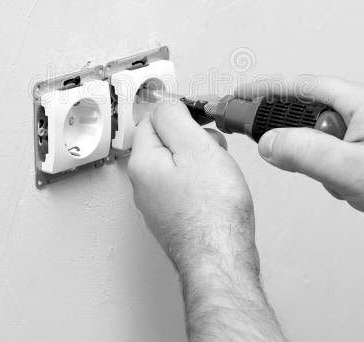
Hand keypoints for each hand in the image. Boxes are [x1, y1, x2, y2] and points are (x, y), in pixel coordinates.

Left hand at [127, 101, 257, 273]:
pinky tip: (218, 193)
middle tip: (213, 148)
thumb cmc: (212, 211)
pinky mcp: (174, 218)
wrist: (221, 259)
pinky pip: (186, 187)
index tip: (202, 116)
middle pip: (165, 142)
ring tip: (219, 173)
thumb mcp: (195, 146)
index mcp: (142, 163)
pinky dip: (203, 183)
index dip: (181, 112)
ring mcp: (157, 204)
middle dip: (193, 139)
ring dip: (200, 161)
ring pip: (178, 166)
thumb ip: (175, 118)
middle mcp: (143, 185)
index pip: (153, 118)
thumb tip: (166, 104)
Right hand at [237, 77, 363, 237]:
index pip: (300, 85)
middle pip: (305, 107)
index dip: (264, 89)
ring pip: (318, 133)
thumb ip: (304, 153)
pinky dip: (329, 167)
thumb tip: (268, 142)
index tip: (237, 96)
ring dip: (315, 157)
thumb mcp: (350, 170)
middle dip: (291, 133)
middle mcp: (362, 105)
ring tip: (335, 180)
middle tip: (270, 149)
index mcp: (359, 99)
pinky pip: (332, 148)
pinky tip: (347, 186)